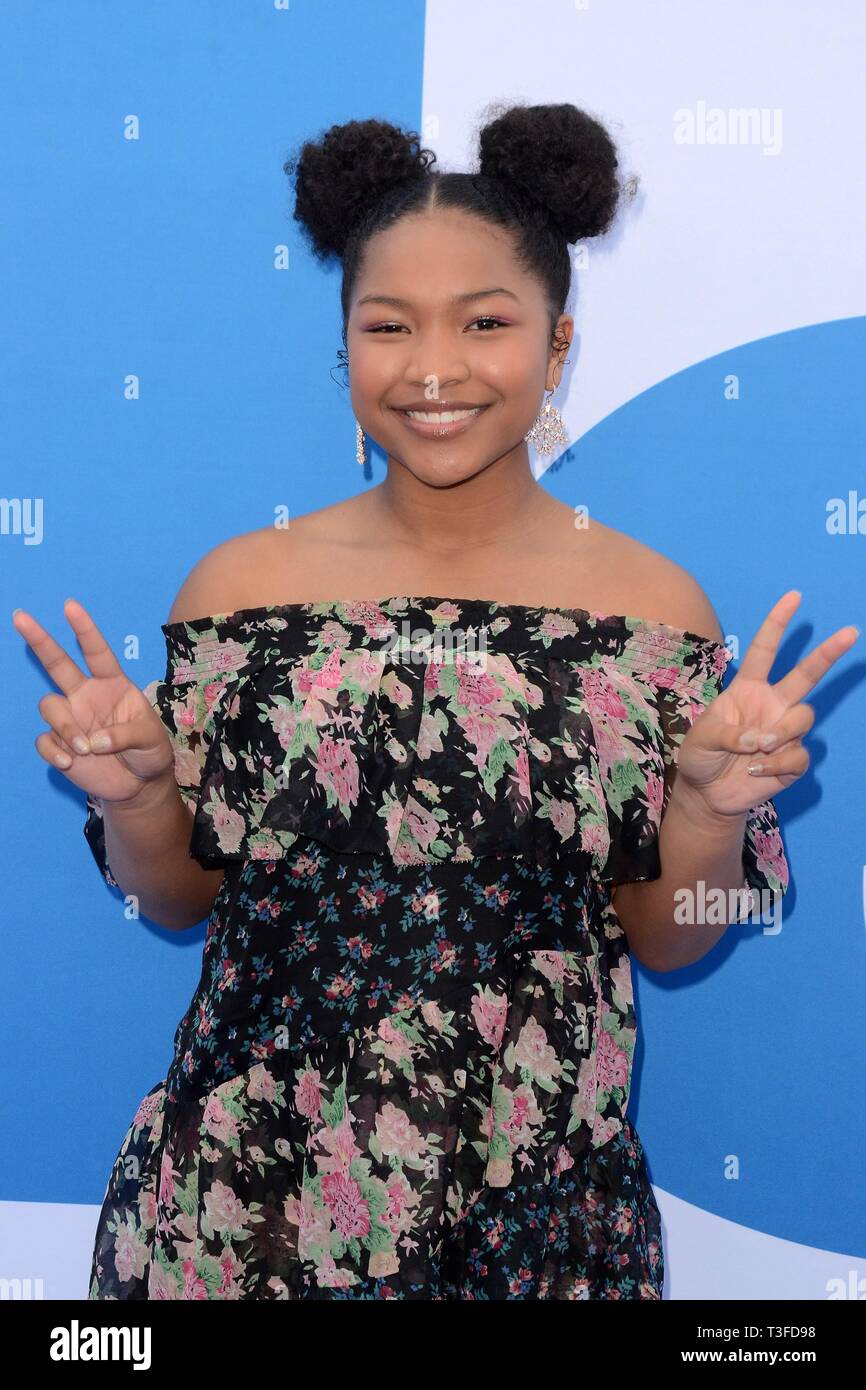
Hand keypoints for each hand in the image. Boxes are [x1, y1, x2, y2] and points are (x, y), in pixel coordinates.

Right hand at [14, 596, 174, 803]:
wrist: (139, 784)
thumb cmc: (149, 751)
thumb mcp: (151, 740)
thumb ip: (126, 735)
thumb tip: (94, 741)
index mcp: (112, 684)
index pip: (96, 652)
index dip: (84, 630)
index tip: (70, 606)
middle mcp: (86, 695)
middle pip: (58, 663)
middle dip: (39, 640)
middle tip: (20, 617)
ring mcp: (71, 718)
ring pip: (49, 706)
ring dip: (64, 727)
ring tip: (85, 749)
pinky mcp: (59, 744)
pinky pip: (44, 740)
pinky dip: (54, 751)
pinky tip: (70, 762)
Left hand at [674, 590, 858, 818]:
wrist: (707, 794)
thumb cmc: (700, 757)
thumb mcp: (700, 739)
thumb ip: (727, 733)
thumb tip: (760, 738)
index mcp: (748, 689)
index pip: (765, 650)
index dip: (778, 623)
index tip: (794, 596)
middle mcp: (772, 704)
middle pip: (806, 674)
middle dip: (828, 653)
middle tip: (851, 632)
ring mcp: (785, 731)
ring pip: (804, 717)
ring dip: (780, 733)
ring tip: (756, 749)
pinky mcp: (792, 760)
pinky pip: (798, 755)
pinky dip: (776, 764)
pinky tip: (756, 772)